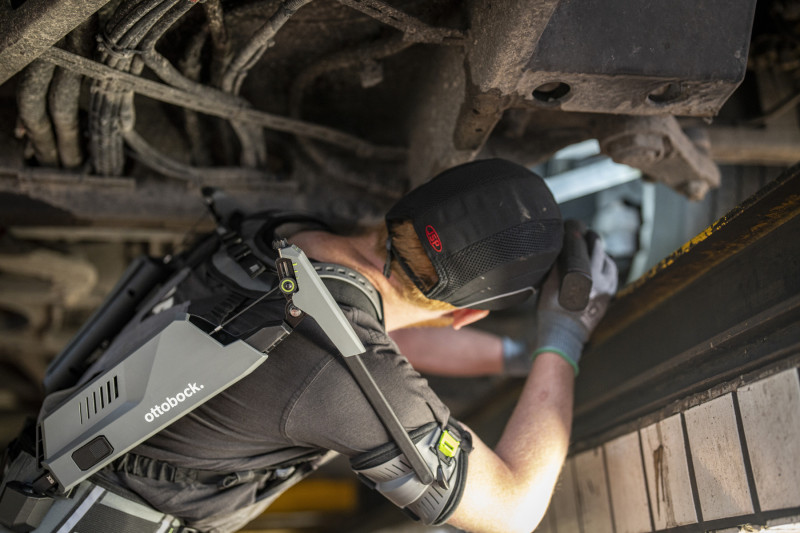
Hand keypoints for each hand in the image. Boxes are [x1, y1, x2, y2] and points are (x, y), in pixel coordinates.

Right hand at [533, 233, 617, 373]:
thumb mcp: (549, 286)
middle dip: (592, 241)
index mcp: (586, 276)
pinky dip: (605, 268)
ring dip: (601, 255)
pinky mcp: (608, 298)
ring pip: (609, 263)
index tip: (575, 227)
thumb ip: (558, 265)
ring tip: (591, 251)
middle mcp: (601, 281)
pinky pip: (611, 276)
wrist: (564, 337)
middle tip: (584, 236)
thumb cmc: (553, 313)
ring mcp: (607, 290)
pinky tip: (596, 268)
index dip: (580, 234)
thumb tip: (561, 248)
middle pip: (600, 251)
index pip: (586, 245)